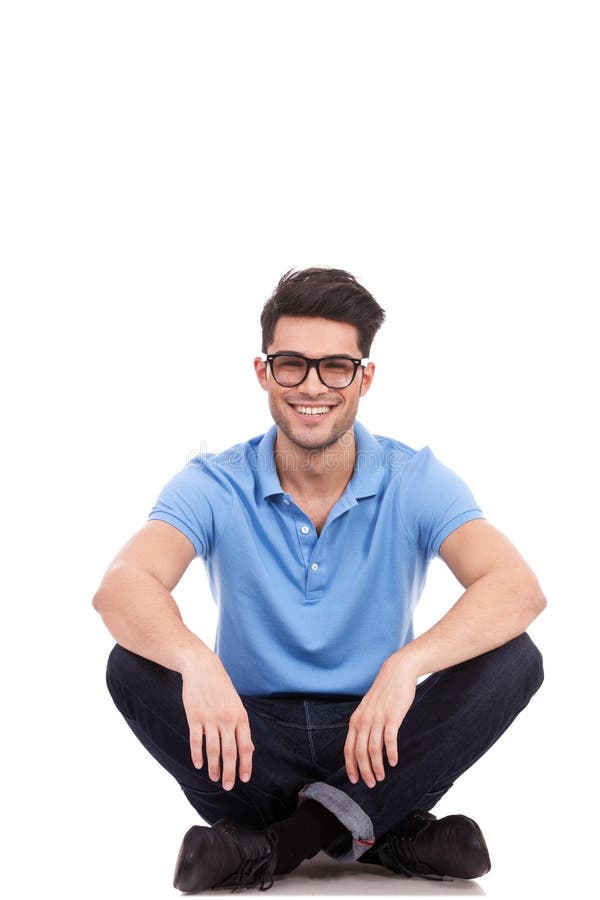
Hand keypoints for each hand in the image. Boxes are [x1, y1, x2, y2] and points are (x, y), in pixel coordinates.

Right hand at [181, 650, 253, 791]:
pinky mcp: (195, 717)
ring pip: (213, 750)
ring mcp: (210, 719)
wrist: (202, 668)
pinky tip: (198, 764)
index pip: (246, 746)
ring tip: (214, 778)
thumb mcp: (236, 704)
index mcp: (240, 716)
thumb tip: (249, 748)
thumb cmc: (221, 687)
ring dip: (214, 767)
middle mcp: (227, 720)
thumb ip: (241, 725)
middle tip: (228, 786)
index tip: (244, 779)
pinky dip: (197, 755)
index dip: (245, 765)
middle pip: (230, 752)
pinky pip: (196, 741)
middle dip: (229, 772)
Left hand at [344, 653, 417, 787]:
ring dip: (377, 767)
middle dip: (364, 771)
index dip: (350, 766)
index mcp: (356, 720)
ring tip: (380, 777)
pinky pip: (389, 740)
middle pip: (359, 752)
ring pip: (373, 749)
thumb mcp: (368, 708)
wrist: (397, 672)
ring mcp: (377, 718)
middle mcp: (363, 720)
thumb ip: (364, 724)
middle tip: (370, 784)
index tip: (355, 780)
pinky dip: (391, 754)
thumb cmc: (384, 693)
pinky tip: (393, 762)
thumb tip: (363, 745)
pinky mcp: (392, 717)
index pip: (348, 749)